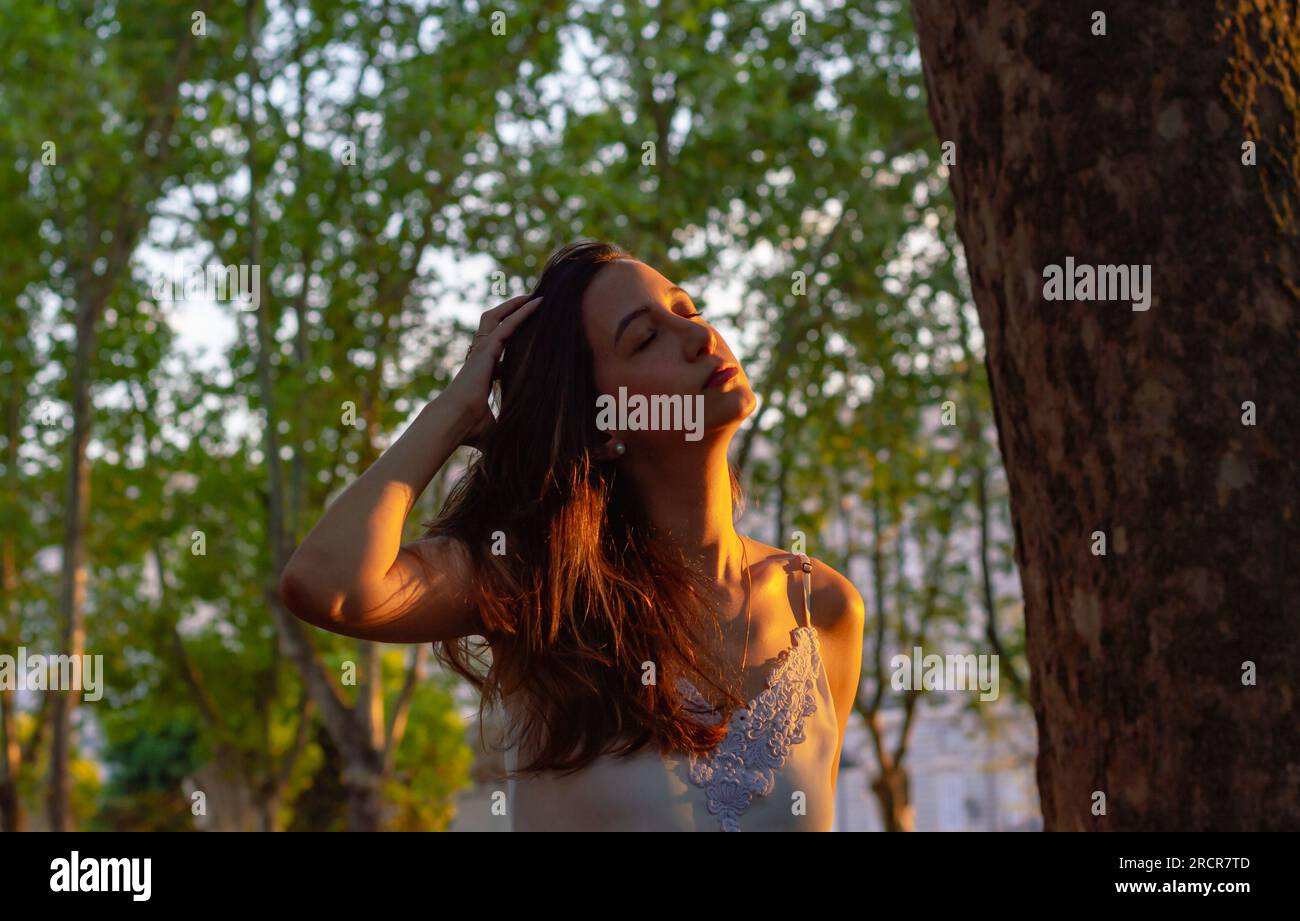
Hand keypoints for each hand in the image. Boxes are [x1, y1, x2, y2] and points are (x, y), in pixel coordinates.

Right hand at [442, 293, 542, 448]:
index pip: (496, 352)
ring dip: (514, 306)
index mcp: (480, 374)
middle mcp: (480, 359)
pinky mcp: (486, 351)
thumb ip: (509, 432)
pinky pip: (506, 325)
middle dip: (510, 314)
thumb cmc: (469, 430)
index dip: (510, 343)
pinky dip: (521, 313)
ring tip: (533, 296)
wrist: (453, 424)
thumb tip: (526, 453)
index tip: (526, 341)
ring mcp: (481, 352)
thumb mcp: (496, 429)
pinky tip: (537, 304)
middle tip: (530, 305)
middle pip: (493, 327)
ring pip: (496, 318)